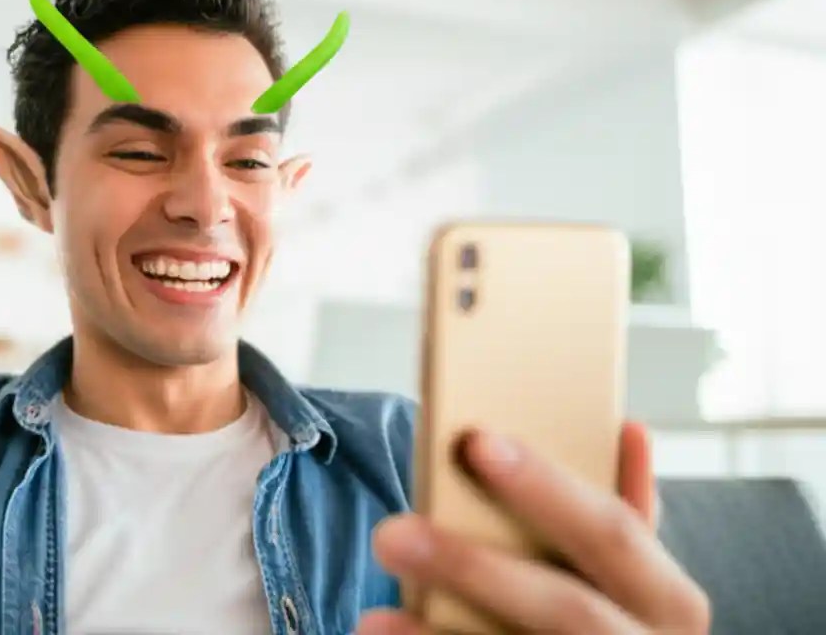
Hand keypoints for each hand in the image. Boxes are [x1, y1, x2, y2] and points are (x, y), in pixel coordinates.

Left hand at [360, 422, 709, 633]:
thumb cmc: (611, 624)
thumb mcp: (636, 579)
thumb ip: (623, 515)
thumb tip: (627, 427)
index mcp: (670, 601)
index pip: (614, 530)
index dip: (546, 487)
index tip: (475, 442)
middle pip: (565, 608)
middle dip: (474, 569)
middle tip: (391, 534)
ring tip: (374, 619)